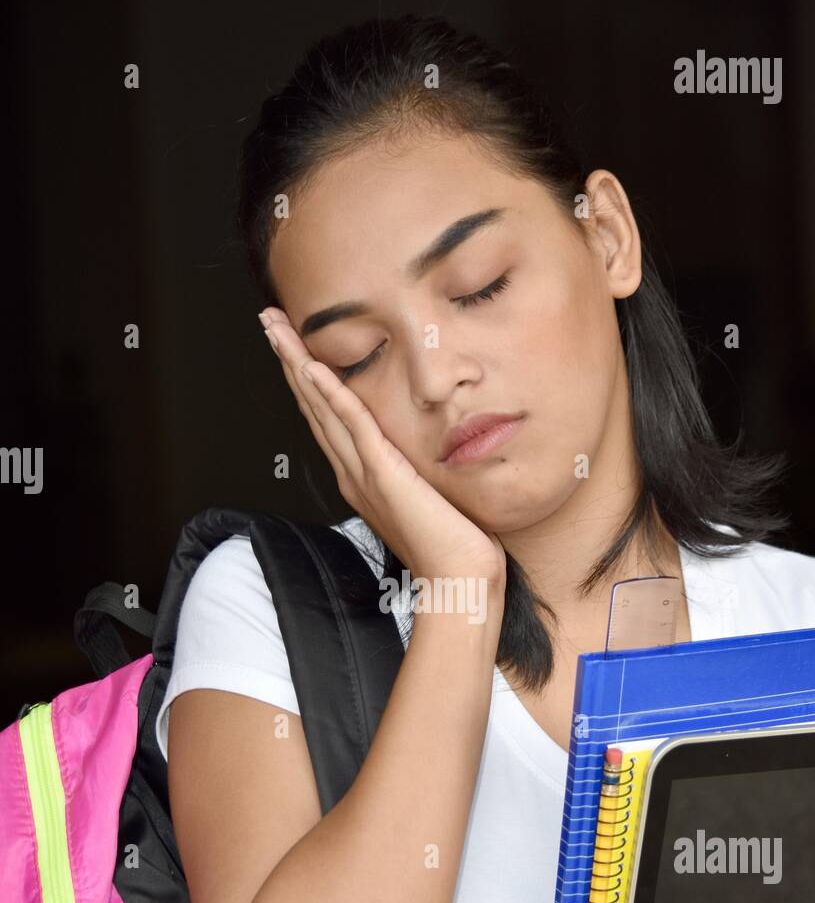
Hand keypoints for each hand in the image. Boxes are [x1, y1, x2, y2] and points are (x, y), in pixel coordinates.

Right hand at [258, 307, 506, 589]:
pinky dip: (330, 394)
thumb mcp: (425, 498)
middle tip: (268, 321)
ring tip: (278, 330)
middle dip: (289, 359)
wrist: (456, 580)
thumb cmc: (450, 546)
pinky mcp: (383, 473)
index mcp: (361, 476)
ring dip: (298, 364)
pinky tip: (313, 367)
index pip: (326, 417)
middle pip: (312, 404)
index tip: (292, 345)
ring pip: (321, 407)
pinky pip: (352, 425)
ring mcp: (363, 472)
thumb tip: (415, 458)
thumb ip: (411, 474)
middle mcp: (352, 472)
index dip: (306, 378)